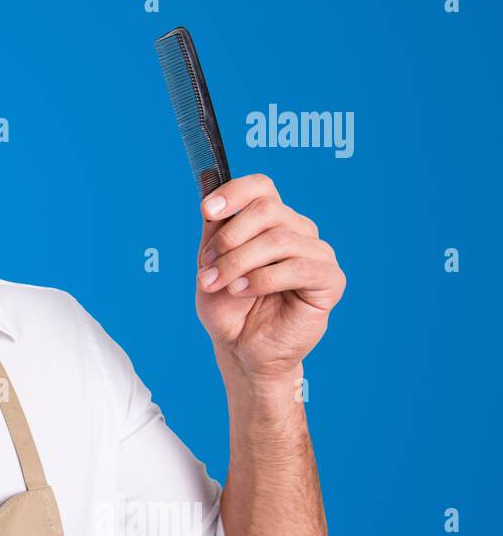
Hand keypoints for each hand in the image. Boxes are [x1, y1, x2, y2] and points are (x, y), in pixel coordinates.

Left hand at [194, 174, 345, 383]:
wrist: (241, 349)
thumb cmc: (228, 307)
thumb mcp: (210, 264)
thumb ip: (214, 230)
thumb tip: (209, 197)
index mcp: (270, 221)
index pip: (261, 187)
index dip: (234, 193)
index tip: (206, 211)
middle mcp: (297, 231)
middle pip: (266, 209)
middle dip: (229, 239)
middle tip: (207, 268)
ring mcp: (317, 254)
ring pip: (278, 239)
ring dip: (238, 263)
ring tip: (219, 285)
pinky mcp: (329, 280)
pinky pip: (298, 267)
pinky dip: (262, 279)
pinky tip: (244, 291)